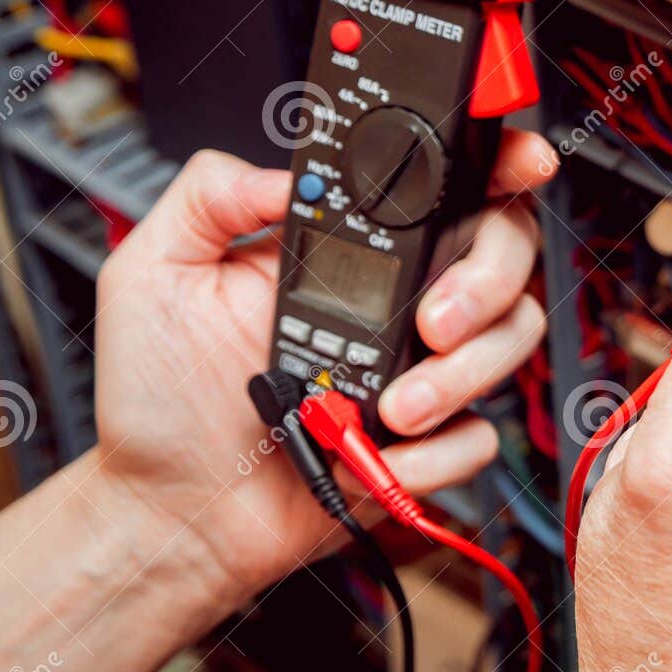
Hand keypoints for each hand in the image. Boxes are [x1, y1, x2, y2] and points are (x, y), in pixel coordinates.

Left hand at [90, 134, 552, 617]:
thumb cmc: (161, 398)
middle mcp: (399, 300)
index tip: (518, 163)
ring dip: (459, 376)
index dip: (499, 164)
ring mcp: (423, 368)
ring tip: (389, 409)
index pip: (443, 186)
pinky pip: (480, 435)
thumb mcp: (153, 270)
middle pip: (508, 254)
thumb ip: (209, 195)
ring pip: (511, 339)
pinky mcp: (432, 440)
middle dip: (489, 281)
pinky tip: (375, 457)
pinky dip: (435, 454)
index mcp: (350, 249)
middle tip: (434, 321)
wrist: (175, 508)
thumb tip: (290, 172)